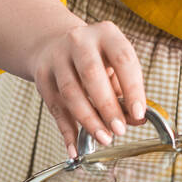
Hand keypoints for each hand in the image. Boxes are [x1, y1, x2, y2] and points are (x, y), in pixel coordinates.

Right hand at [30, 19, 148, 156]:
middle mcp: (80, 41)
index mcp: (106, 34)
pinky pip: (55, 108)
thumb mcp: (116, 66)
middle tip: (119, 130)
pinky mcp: (42, 75)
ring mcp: (57, 57)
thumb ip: (127, 91)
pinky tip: (75, 148)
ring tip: (104, 138)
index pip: (122, 59)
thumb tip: (137, 120)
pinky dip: (66, 131)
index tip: (138, 114)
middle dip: (107, 106)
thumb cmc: (97, 58)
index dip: (132, 87)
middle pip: (91, 74)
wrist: (57, 44)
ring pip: (70, 92)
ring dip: (88, 120)